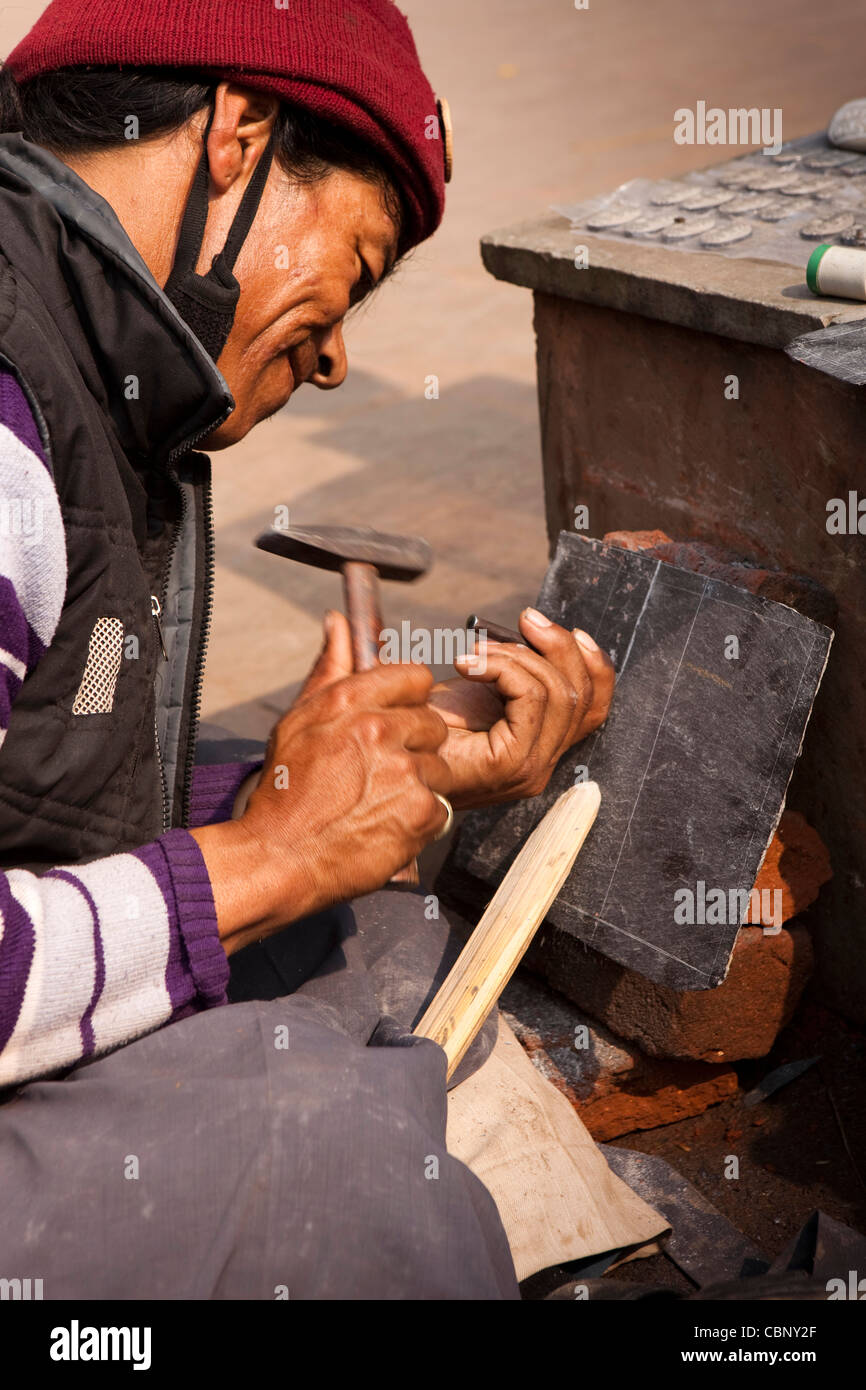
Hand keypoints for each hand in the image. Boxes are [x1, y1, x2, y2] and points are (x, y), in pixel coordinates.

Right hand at [192, 611, 450, 950]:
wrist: (278, 858)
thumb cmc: (284, 790)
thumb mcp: (297, 721)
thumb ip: (330, 670)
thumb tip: (340, 621)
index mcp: (350, 701)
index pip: (415, 678)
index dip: (408, 702)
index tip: (395, 723)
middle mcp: (380, 729)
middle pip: (432, 723)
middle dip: (415, 747)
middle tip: (381, 774)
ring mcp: (404, 771)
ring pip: (439, 767)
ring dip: (419, 787)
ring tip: (379, 804)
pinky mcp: (420, 811)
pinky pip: (441, 807)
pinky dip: (420, 821)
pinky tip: (387, 826)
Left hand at [428, 607, 614, 808]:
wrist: (387, 756)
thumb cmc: (423, 723)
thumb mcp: (479, 688)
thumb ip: (515, 670)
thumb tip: (536, 625)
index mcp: (542, 746)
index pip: (596, 707)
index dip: (594, 664)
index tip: (571, 629)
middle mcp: (543, 763)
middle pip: (583, 696)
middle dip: (557, 647)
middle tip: (524, 620)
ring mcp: (531, 768)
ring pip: (560, 693)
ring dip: (518, 656)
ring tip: (476, 652)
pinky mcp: (513, 764)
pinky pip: (532, 697)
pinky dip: (502, 667)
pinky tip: (465, 664)